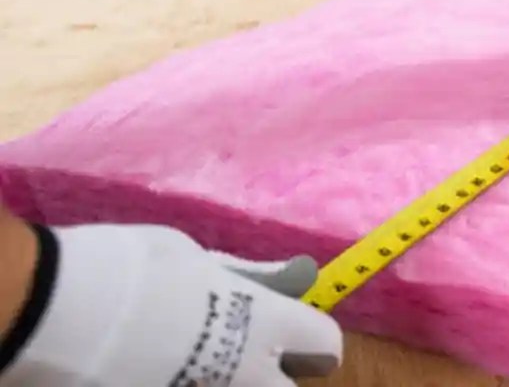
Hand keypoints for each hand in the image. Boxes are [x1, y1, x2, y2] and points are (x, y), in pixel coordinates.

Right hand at [0, 223, 341, 386]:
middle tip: (257, 358)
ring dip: (231, 378)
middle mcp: (246, 371)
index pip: (324, 342)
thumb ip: (245, 277)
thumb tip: (285, 278)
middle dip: (279, 376)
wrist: (58, 313)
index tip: (306, 334)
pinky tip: (163, 365)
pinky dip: (189, 380)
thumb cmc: (135, 269)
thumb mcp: (196, 258)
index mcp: (265, 323)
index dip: (318, 338)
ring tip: (197, 353)